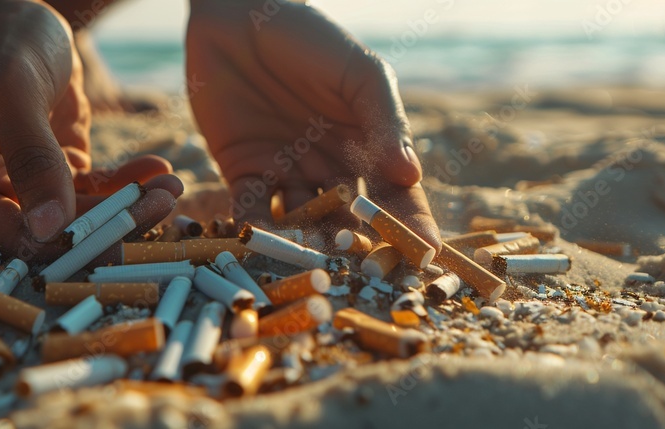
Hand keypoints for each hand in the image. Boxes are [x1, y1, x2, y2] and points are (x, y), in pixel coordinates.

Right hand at [0, 1, 179, 262]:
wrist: (23, 17)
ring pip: (82, 217)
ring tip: (171, 189)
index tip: (115, 238)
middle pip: (51, 233)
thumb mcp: (14, 92)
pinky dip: (130, 185)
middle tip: (160, 207)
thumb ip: (31, 158)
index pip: (8, 234)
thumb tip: (49, 228)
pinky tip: (161, 171)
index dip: (60, 247)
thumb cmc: (6, 43)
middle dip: (108, 227)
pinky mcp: (62, 172)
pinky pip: (99, 192)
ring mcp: (29, 183)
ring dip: (128, 208)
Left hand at [186, 0, 439, 249]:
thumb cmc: (310, 38)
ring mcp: (287, 173)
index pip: (395, 195)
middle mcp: (330, 168)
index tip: (424, 257)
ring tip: (317, 268)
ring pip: (302, 221)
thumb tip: (410, 174)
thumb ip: (384, 121)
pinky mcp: (244, 172)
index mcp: (366, 145)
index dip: (409, 226)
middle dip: (360, 249)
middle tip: (368, 278)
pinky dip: (256, 228)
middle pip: (351, 218)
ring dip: (308, 245)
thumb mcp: (359, 73)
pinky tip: (262, 245)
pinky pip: (252, 209)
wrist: (239, 15)